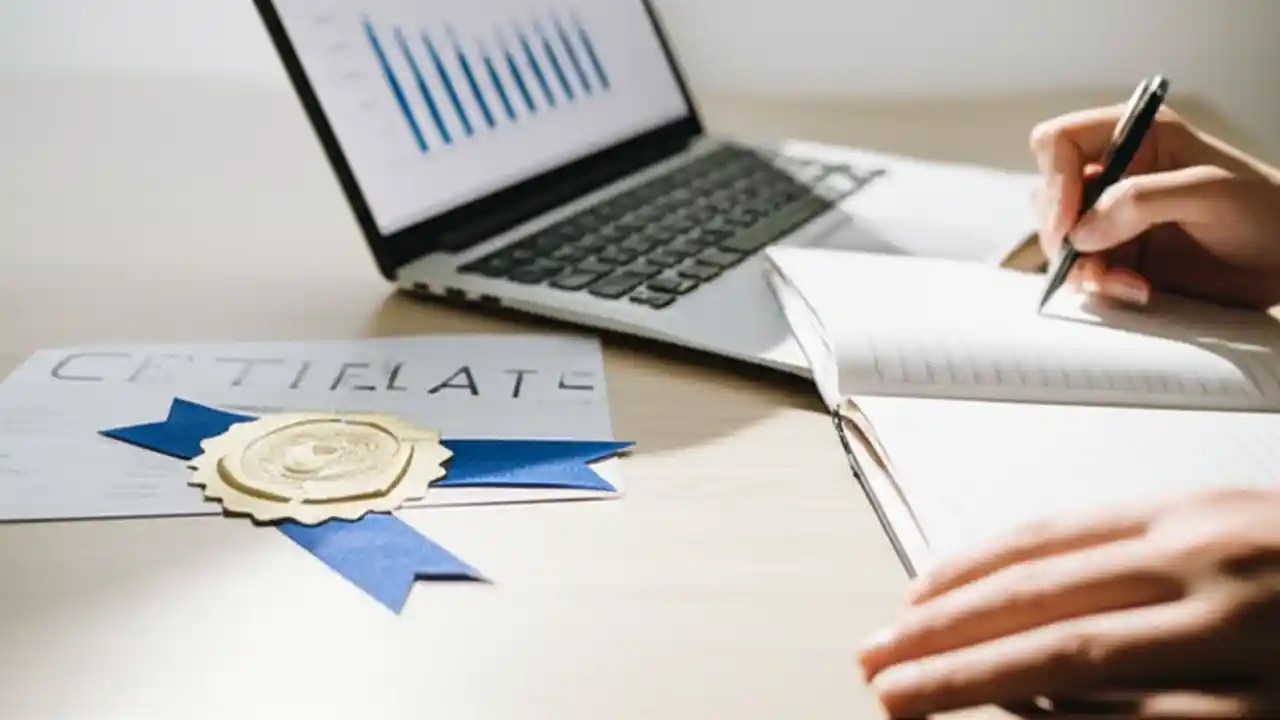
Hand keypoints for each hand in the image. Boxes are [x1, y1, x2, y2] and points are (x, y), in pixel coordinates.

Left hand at [857, 487, 1279, 717]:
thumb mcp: (1234, 529)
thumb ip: (1145, 553)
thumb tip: (1037, 587)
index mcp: (1197, 517)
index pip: (1046, 542)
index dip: (961, 573)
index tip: (904, 600)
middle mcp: (1209, 574)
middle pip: (1037, 604)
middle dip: (937, 635)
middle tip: (871, 659)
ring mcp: (1237, 652)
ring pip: (1070, 668)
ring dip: (973, 685)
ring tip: (902, 699)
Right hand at [1031, 105, 1279, 308]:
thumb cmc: (1266, 211)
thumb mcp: (1209, 193)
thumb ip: (1141, 201)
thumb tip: (1080, 230)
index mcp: (1135, 137)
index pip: (1059, 142)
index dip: (1054, 180)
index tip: (1070, 223)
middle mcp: (1117, 174)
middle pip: (1049, 195)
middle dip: (1063, 233)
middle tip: (1091, 260)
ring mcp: (1115, 218)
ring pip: (1061, 239)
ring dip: (1082, 266)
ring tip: (1125, 283)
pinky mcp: (1121, 256)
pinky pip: (1084, 271)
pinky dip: (1101, 285)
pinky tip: (1136, 291)